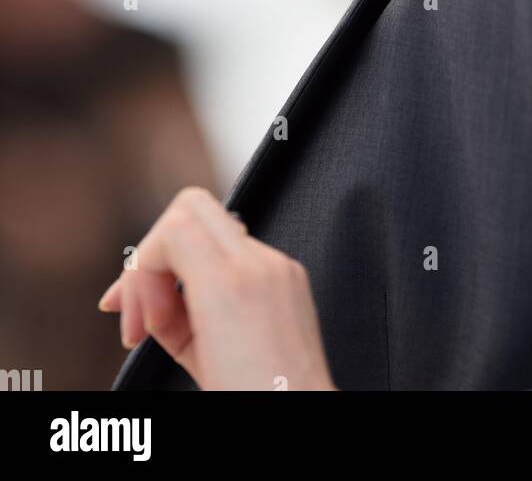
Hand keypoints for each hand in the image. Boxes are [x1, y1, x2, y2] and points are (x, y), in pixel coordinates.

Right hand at [98, 186, 337, 390]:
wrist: (297, 416)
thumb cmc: (247, 397)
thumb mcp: (191, 353)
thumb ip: (167, 309)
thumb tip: (154, 288)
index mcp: (231, 285)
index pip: (174, 225)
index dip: (142, 267)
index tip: (139, 320)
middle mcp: (261, 264)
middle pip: (191, 210)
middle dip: (156, 255)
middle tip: (142, 314)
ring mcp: (281, 265)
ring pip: (213, 229)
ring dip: (182, 265)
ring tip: (169, 324)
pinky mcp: (292, 275)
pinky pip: (240, 252)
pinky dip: (212, 275)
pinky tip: (204, 317)